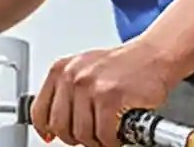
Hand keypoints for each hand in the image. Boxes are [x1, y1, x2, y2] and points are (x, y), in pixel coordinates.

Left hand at [30, 38, 176, 146]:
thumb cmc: (123, 65)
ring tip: (105, 135)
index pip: (39, 110)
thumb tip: (50, 127)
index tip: (51, 136)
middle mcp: (73, 76)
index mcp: (61, 70)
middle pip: (60, 126)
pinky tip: (117, 134)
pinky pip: (104, 134)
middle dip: (75, 138)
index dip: (45, 129)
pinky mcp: (110, 97)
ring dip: (95, 141)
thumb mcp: (85, 71)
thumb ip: (66, 94)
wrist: (154, 55)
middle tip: (89, 137)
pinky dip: (111, 141)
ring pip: (81, 133)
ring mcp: (91, 86)